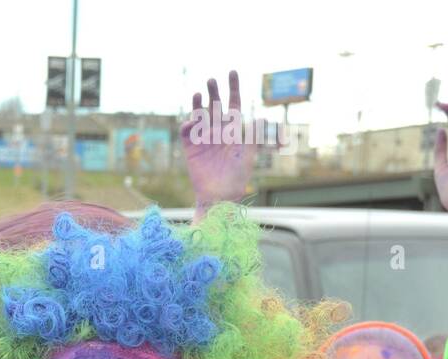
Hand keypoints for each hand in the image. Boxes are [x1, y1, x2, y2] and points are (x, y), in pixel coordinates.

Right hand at [179, 70, 255, 211]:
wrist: (219, 198)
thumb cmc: (237, 179)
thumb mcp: (247, 156)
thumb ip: (252, 137)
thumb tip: (260, 116)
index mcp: (233, 131)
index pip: (233, 104)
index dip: (233, 87)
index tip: (232, 72)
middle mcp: (218, 132)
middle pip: (215, 106)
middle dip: (213, 91)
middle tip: (211, 80)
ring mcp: (203, 140)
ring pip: (199, 115)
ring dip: (198, 104)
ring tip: (198, 93)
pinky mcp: (190, 150)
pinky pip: (187, 132)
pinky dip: (188, 125)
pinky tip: (192, 122)